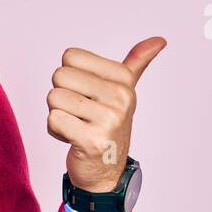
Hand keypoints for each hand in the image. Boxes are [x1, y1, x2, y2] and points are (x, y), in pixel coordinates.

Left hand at [46, 36, 165, 191]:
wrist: (107, 171)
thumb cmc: (108, 126)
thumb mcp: (124, 91)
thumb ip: (136, 64)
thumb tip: (159, 40)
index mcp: (124, 80)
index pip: (70, 56)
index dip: (70, 77)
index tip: (87, 96)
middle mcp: (120, 97)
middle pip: (59, 76)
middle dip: (62, 96)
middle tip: (80, 114)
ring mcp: (108, 120)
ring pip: (54, 97)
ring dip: (58, 114)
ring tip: (78, 126)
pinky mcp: (91, 140)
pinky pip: (53, 119)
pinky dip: (56, 131)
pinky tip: (74, 139)